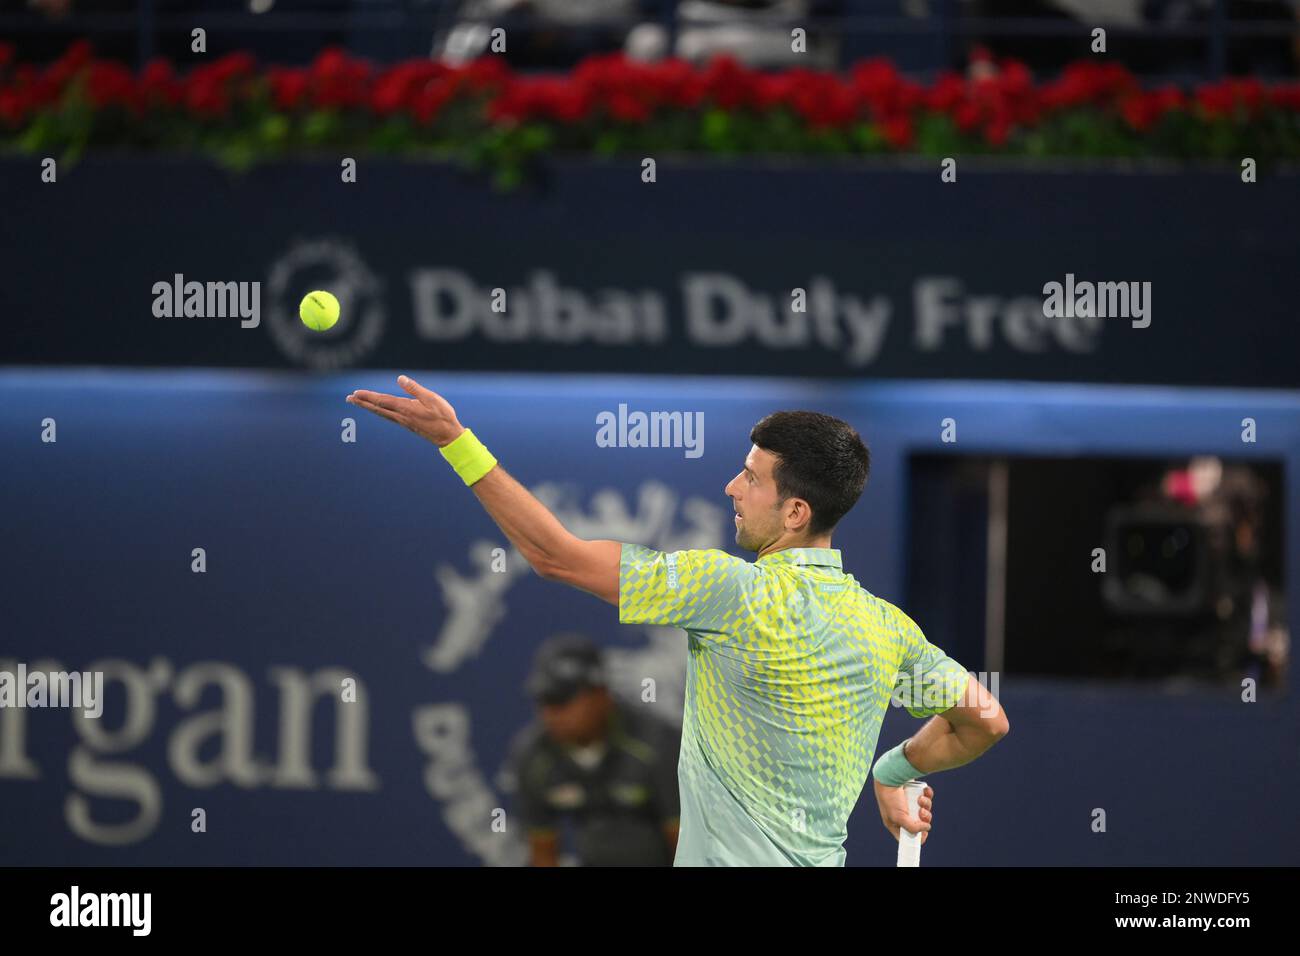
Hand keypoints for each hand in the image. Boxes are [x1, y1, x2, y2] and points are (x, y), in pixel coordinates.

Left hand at [346, 375, 465, 447]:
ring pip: (381, 413)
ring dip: (368, 407)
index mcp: (405, 408)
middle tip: (349, 398)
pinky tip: (376, 410)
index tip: (355, 393)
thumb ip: (415, 388)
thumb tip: (400, 378)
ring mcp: (403, 422)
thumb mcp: (431, 399)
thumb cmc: (442, 416)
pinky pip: (387, 416)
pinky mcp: (407, 424)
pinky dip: (378, 411)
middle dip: (362, 403)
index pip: (382, 401)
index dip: (368, 396)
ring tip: (358, 402)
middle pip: (377, 408)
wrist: (448, 436)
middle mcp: (401, 416)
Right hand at [873, 778, 932, 845]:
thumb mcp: (899, 817)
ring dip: (926, 805)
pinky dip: (928, 795)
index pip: (908, 836)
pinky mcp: (915, 793)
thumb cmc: (890, 798)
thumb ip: (912, 827)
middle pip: (920, 823)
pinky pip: (927, 797)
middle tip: (922, 812)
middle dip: (924, 818)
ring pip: (925, 809)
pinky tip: (924, 791)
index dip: (918, 837)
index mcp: (895, 823)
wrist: (890, 775)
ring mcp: (910, 803)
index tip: (925, 833)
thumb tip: (927, 828)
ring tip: (920, 799)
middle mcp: (903, 814)